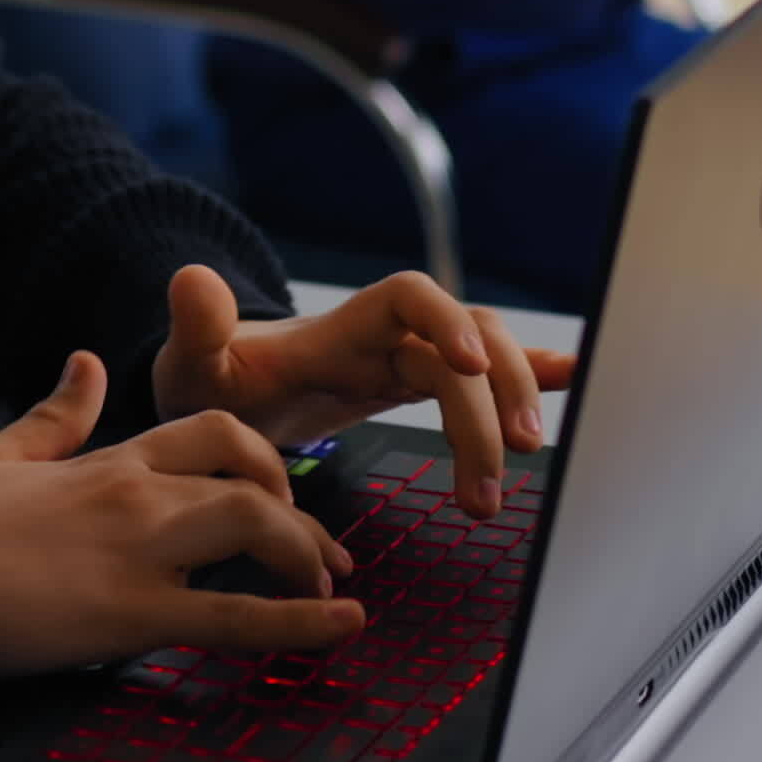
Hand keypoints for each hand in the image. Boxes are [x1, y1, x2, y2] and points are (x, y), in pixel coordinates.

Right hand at [0, 351, 364, 675]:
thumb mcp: (0, 453)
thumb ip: (57, 412)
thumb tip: (85, 362)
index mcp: (111, 460)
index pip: (214, 433)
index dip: (263, 460)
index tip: (279, 494)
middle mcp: (139, 496)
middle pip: (252, 479)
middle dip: (299, 516)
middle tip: (319, 555)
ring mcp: (142, 552)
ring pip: (257, 529)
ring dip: (306, 557)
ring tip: (329, 590)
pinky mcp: (135, 615)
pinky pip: (238, 618)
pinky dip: (302, 625)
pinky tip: (343, 624)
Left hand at [151, 267, 570, 517]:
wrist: (222, 393)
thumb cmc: (214, 382)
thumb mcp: (194, 368)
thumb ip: (196, 330)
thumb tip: (191, 279)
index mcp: (344, 327)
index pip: (411, 299)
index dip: (446, 323)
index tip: (470, 367)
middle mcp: (388, 335)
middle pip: (468, 344)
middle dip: (490, 406)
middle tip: (491, 482)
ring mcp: (410, 359)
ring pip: (488, 364)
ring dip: (511, 411)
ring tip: (507, 481)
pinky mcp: (422, 385)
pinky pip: (486, 377)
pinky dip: (531, 378)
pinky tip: (570, 386)